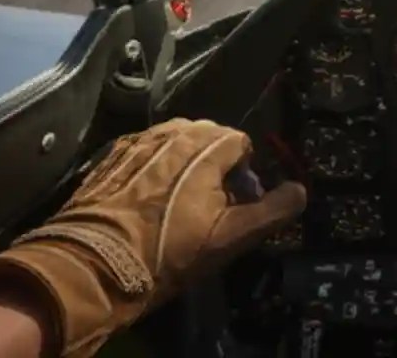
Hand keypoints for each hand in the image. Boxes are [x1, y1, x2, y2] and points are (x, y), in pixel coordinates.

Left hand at [0, 119, 305, 357]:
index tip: (234, 203)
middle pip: (207, 137)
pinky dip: (154, 167)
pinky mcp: (111, 155)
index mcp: (206, 146)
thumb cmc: (170, 251)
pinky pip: (145, 151)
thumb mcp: (232, 238)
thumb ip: (273, 210)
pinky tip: (147, 200)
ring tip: (177, 202)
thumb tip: (301, 190)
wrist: (95, 264)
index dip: (244, 173)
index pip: (240, 142)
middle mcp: (173, 132)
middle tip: (208, 205)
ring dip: (184, 164)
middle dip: (214, 163)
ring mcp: (138, 140)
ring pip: (175, 141)